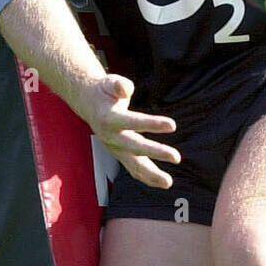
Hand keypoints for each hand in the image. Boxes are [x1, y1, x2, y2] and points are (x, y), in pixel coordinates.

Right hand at [79, 74, 179, 188]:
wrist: (88, 104)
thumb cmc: (104, 91)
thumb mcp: (109, 82)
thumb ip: (118, 85)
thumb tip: (126, 89)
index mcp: (109, 118)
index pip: (133, 122)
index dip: (152, 123)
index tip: (173, 125)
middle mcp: (111, 137)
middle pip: (135, 147)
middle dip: (156, 153)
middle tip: (176, 157)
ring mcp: (115, 148)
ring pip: (133, 165)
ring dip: (151, 175)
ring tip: (168, 183)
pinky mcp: (120, 154)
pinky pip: (134, 169)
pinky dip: (147, 177)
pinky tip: (162, 182)